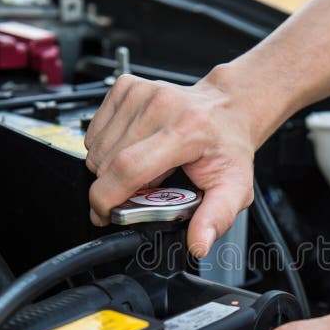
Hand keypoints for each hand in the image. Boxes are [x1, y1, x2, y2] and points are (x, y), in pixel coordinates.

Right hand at [84, 71, 261, 256]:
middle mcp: (160, 105)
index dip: (107, 197)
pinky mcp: (126, 86)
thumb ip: (216, 218)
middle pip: (106, 161)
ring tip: (143, 168)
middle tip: (141, 191)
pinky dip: (106, 147)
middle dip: (113, 188)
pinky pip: (94, 130)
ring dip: (110, 168)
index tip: (106, 215)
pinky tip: (134, 148)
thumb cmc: (228, 146)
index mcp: (186, 130)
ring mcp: (140, 92)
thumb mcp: (234, 188)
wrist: (228, 109)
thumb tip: (198, 243)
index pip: (127, 167)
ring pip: (96, 148)